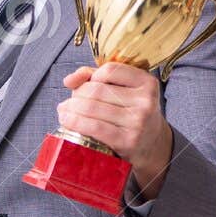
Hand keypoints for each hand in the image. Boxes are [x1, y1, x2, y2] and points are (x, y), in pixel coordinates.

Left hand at [58, 61, 174, 201]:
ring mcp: (138, 121)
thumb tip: (69, 80)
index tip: (84, 86)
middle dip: (76, 95)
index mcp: (147, 82)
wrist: (152, 146)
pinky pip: (94, 127)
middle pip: (97, 89)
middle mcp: (146, 101)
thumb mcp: (124, 91)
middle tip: (69, 103)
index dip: (90, 76)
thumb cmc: (131, 114)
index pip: (109, 70)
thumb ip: (97, 77)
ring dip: (70, 108)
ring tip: (63, 111)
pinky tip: (66, 121)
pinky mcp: (128, 141)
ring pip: (92, 107)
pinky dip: (75, 122)